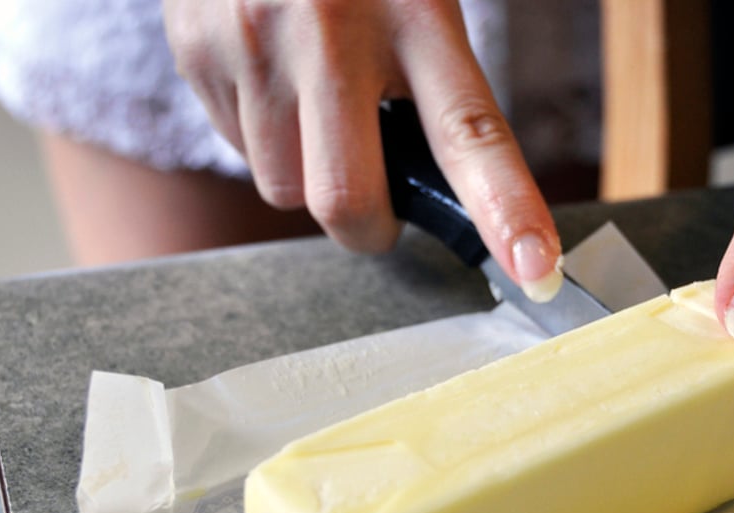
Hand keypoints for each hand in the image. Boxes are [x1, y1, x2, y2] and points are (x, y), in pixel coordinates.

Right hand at [162, 0, 562, 299]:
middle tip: (380, 205)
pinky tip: (275, 82)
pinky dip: (265, 140)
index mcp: (414, 12)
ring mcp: (253, 44)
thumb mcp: (415, 0)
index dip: (506, 208)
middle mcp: (329, 31)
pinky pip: (238, 151)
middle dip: (369, 225)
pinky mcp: (198, 53)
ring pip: (283, 189)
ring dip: (309, 175)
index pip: (469, 131)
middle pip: (347, 200)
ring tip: (317, 104)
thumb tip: (444, 197)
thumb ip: (434, 88)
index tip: (535, 264)